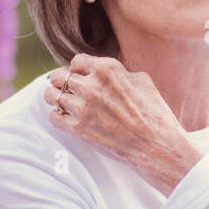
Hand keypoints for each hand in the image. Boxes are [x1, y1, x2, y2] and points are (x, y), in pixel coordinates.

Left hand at [43, 54, 201, 194]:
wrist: (157, 146)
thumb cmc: (155, 115)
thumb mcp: (143, 82)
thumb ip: (120, 72)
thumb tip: (107, 73)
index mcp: (108, 70)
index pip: (76, 61)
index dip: (77, 69)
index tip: (78, 76)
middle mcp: (91, 86)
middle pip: (58, 76)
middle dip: (61, 82)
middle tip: (65, 90)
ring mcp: (82, 108)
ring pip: (52, 95)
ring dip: (56, 99)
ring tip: (63, 104)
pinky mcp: (78, 129)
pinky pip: (53, 117)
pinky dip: (58, 117)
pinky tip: (67, 119)